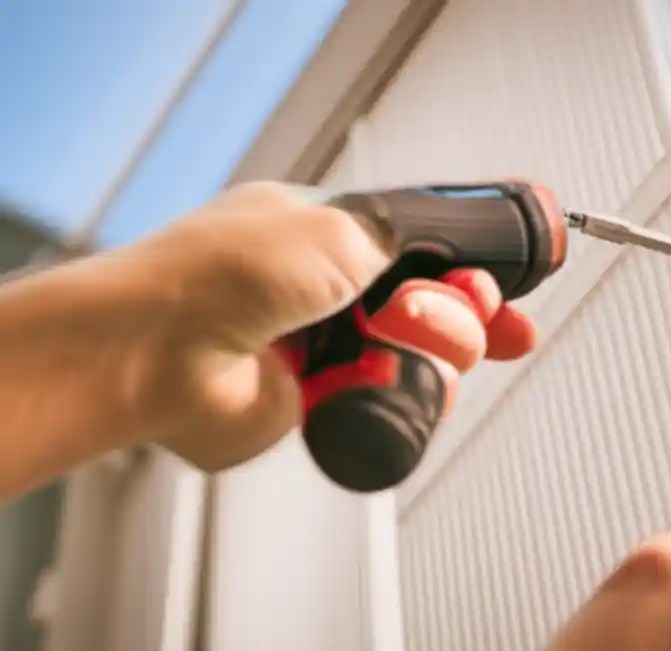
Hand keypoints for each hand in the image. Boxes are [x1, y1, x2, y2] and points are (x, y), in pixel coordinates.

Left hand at [122, 182, 536, 469]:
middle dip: (468, 311)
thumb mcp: (337, 225)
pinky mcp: (321, 404)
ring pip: (426, 359)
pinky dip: (408, 393)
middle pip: (437, 307)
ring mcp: (326, 350)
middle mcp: (329, 292)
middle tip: (477, 311)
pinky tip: (395, 379)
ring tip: (409, 336)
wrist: (157, 353)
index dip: (472, 266)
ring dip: (440, 347)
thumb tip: (447, 240)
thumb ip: (404, 232)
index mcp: (325, 235)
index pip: (421, 249)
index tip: (513, 281)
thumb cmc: (222, 275)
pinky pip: (395, 402)